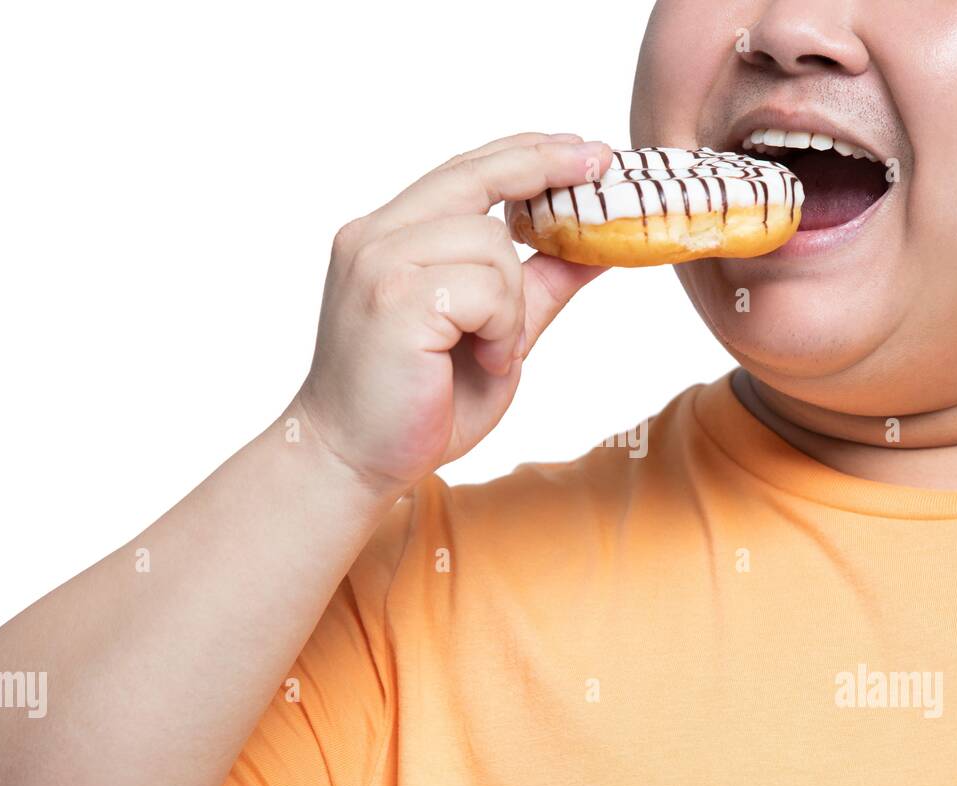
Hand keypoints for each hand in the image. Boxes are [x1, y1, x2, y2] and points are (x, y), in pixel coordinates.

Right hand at [293, 132, 611, 495]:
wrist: (354, 464)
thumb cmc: (419, 404)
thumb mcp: (495, 334)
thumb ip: (535, 288)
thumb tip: (595, 248)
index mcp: (389, 236)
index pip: (463, 171)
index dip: (527, 153)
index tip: (586, 149)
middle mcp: (375, 236)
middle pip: (477, 178)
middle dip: (546, 167)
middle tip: (603, 165)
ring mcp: (378, 263)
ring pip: (490, 244)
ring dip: (512, 304)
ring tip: (493, 351)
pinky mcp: (394, 299)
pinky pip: (486, 286)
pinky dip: (502, 328)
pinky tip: (485, 359)